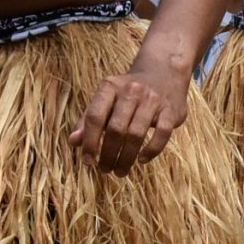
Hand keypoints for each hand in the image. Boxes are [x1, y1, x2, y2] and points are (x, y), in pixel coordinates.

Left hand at [70, 61, 189, 175]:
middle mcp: (131, 90)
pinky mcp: (171, 110)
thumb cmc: (127, 93)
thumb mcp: (106, 99)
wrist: (164, 73)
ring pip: (136, 134)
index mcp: (110, 86)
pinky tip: (142, 160)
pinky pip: (162, 134)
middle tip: (105, 170)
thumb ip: (88, 120)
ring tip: (120, 171)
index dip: (89, 141)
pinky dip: (152, 150)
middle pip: (116, 129)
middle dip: (108, 154)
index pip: (95, 116)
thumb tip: (73, 141)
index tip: (87, 161)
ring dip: (126, 158)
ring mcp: (152, 99)